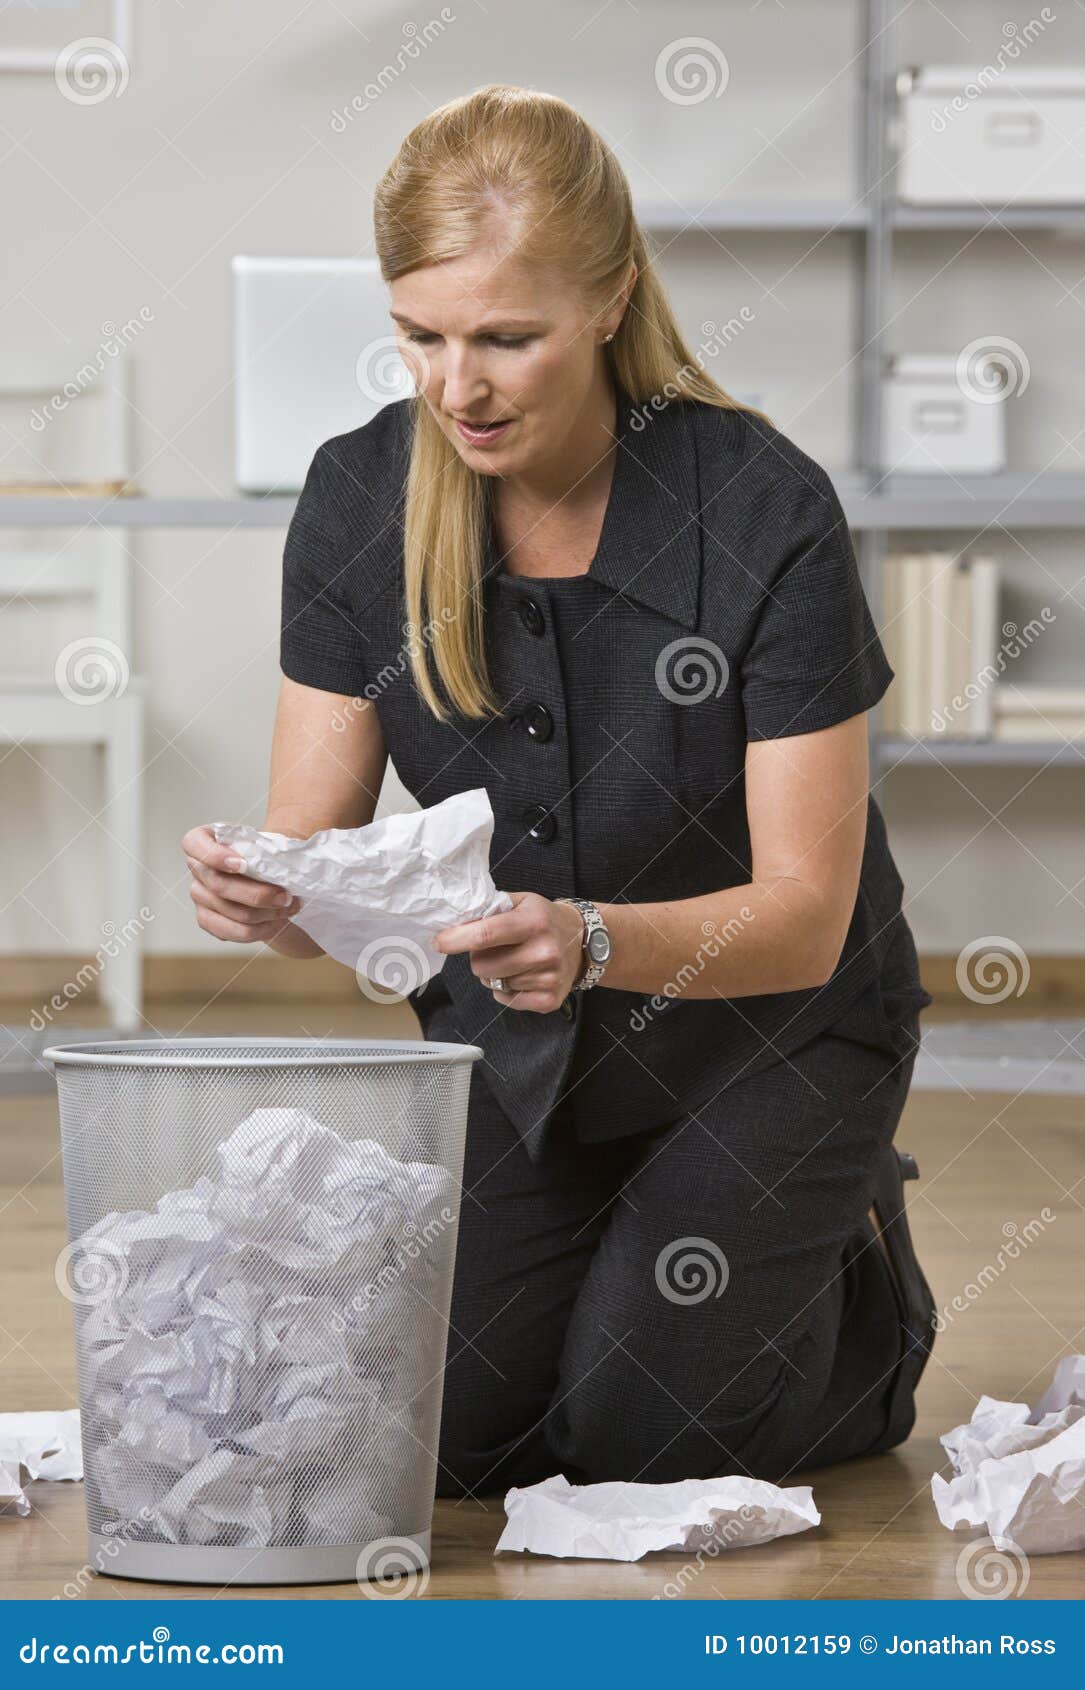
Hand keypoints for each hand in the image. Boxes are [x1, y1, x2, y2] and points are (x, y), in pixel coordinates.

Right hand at [181, 823, 304, 945]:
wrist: (268, 876)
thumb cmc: (264, 855)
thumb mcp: (265, 843)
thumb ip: (265, 850)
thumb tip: (283, 866)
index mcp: (201, 841)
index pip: (193, 844)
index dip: (215, 856)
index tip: (243, 864)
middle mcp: (196, 868)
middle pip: (219, 885)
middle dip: (258, 894)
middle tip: (286, 897)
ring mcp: (199, 895)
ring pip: (231, 912)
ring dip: (266, 913)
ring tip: (288, 908)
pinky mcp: (207, 919)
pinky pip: (233, 931)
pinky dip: (260, 929)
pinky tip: (276, 921)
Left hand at [432, 892, 585, 1012]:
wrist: (584, 940)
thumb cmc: (544, 919)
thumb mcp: (521, 902)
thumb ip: (489, 909)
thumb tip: (455, 922)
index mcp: (533, 922)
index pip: (485, 935)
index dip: (456, 940)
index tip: (439, 942)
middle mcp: (543, 951)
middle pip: (482, 966)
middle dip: (479, 958)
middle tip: (496, 949)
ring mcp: (547, 978)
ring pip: (492, 984)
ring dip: (496, 974)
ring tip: (515, 960)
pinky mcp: (548, 1000)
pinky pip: (506, 999)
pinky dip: (507, 990)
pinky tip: (523, 975)